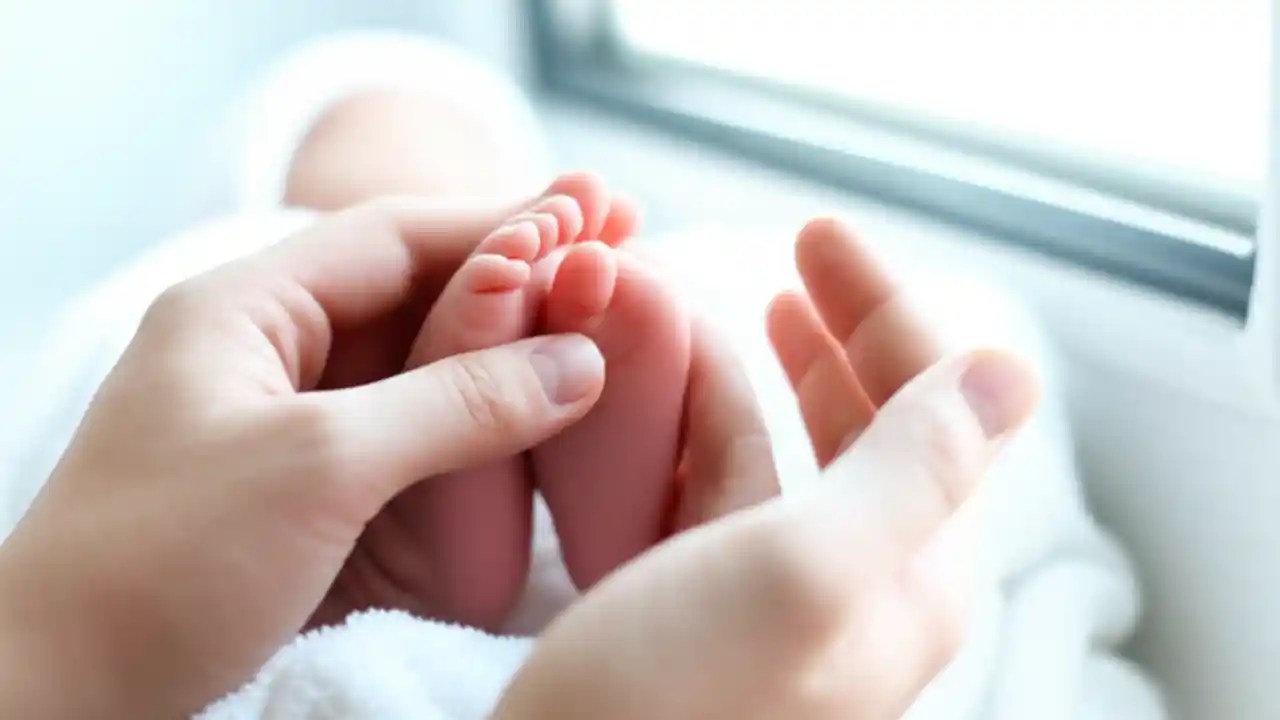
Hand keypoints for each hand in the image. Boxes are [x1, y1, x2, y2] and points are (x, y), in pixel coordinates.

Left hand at [0, 189, 617, 717]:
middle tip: (618, 256)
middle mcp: (269, 351)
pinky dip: (475, 415)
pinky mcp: (308, 487)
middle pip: (412, 290)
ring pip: (416, 362)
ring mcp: (288, 420)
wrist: (59, 697)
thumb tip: (580, 362)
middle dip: (516, 275)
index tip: (596, 213)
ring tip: (598, 327)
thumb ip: (458, 404)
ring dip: (503, 345)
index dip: (503, 219)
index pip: (395, 236)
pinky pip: (408, 429)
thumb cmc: (159, 569)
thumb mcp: (320, 468)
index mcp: (244, 310)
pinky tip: (536, 412)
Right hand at [495, 218, 1038, 718]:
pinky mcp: (703, 612)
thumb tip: (1011, 372)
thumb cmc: (666, 705)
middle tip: (792, 256)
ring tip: (719, 303)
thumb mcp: (803, 571)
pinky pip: (721, 489)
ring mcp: (777, 602)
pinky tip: (670, 383)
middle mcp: (857, 591)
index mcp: (907, 579)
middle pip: (873, 428)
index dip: (886, 310)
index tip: (815, 232)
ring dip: (757, 369)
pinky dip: (700, 422)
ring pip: (790, 451)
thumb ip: (914, 465)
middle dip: (840, 332)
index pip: (934, 410)